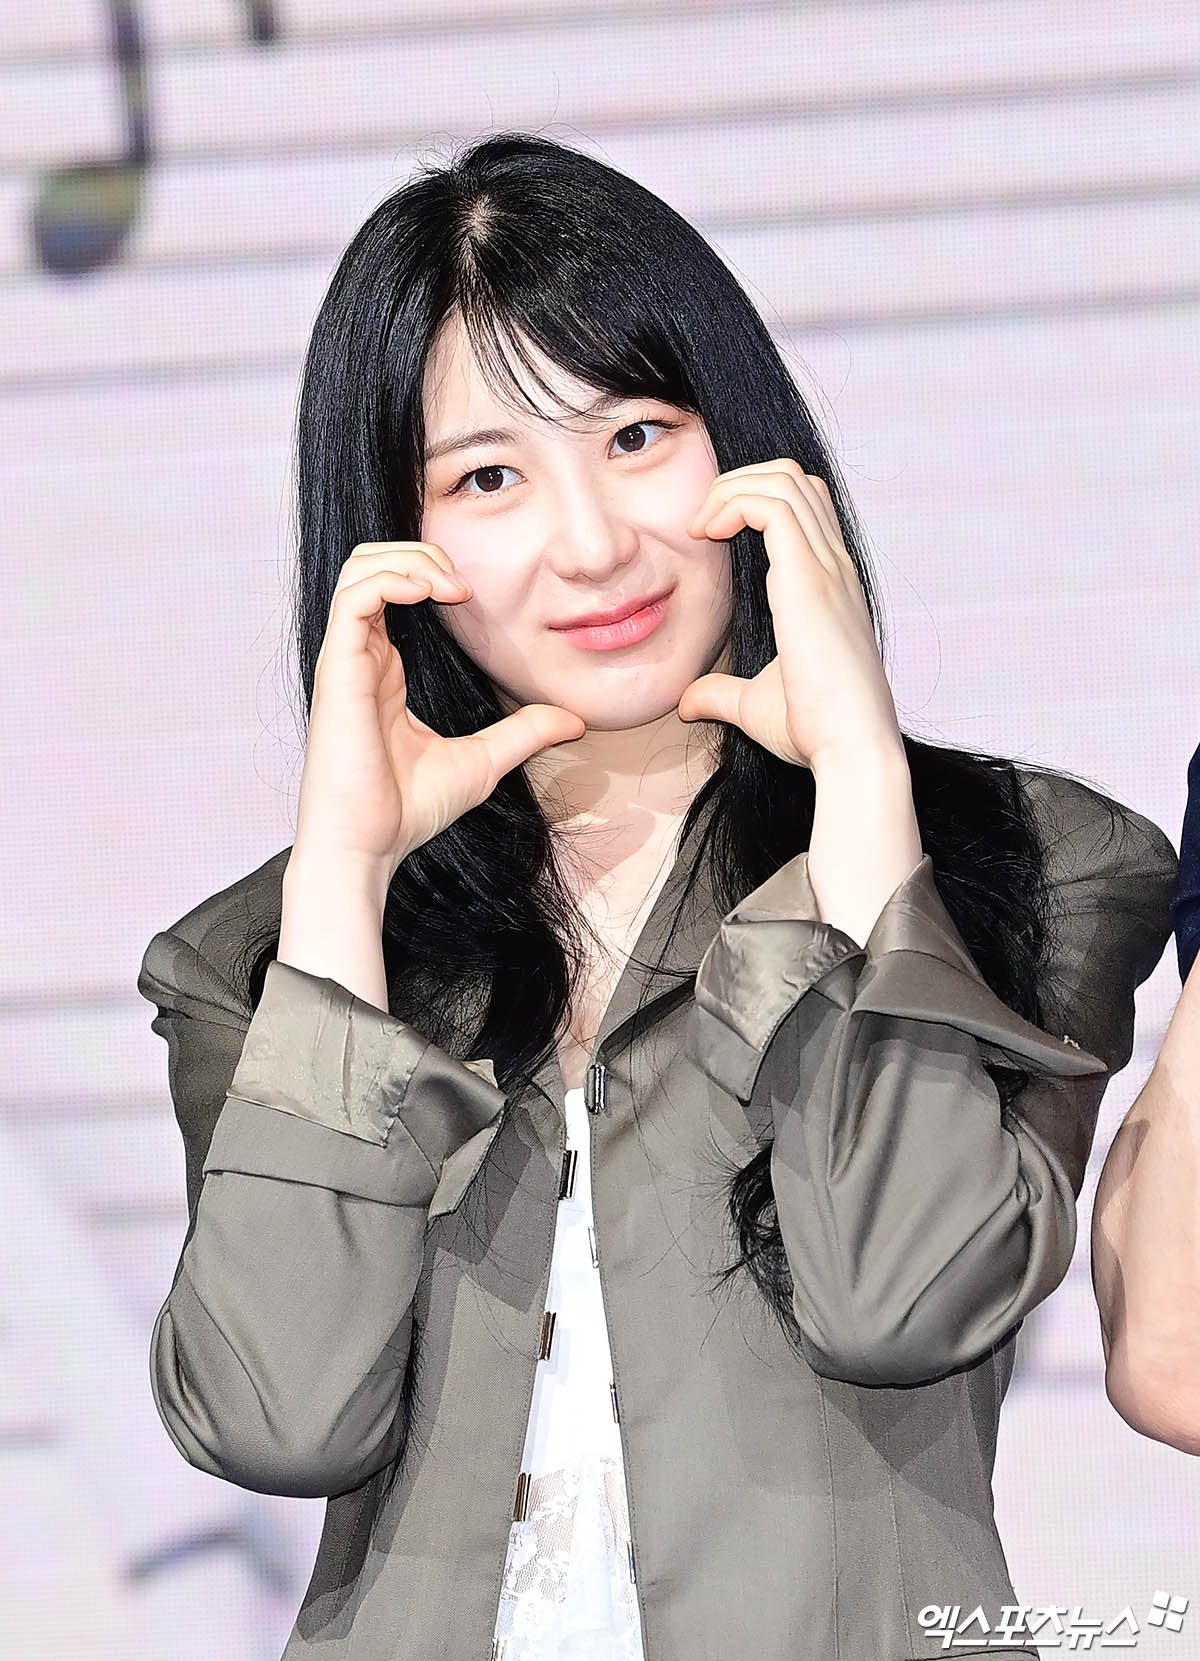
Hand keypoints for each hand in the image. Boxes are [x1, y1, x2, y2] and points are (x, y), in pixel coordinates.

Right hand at [293, 541, 585, 893]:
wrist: (368, 847)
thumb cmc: (407, 810)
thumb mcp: (483, 761)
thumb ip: (523, 733)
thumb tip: (574, 719)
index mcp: (384, 667)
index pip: (394, 587)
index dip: (432, 573)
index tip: (475, 597)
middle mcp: (360, 655)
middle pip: (372, 562)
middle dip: (420, 552)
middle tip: (465, 585)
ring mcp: (345, 659)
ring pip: (360, 568)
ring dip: (410, 559)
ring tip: (452, 586)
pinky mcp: (338, 670)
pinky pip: (354, 597)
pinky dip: (394, 580)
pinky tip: (434, 595)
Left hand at [677, 460, 903, 773]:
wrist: (851, 748)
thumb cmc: (816, 730)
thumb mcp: (755, 706)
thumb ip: (721, 695)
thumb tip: (687, 702)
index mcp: (830, 585)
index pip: (801, 505)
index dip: (752, 501)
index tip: (709, 537)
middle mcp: (835, 566)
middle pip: (792, 477)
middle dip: (738, 482)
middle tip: (700, 523)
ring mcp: (827, 569)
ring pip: (783, 480)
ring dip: (730, 488)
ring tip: (699, 525)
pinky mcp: (810, 580)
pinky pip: (772, 508)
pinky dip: (733, 504)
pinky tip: (706, 534)